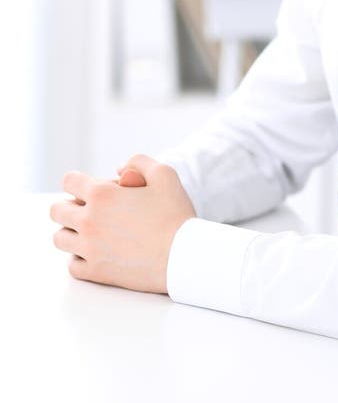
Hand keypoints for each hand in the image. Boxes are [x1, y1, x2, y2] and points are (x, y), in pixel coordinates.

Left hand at [50, 155, 195, 293]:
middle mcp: (90, 221)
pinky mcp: (96, 272)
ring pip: (59, 238)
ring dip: (71, 231)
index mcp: (102, 195)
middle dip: (69, 205)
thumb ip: (139, 162)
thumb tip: (119, 169)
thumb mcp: (164, 174)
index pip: (69, 181)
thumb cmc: (175, 214)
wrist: (183, 256)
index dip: (78, 180)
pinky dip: (79, 257)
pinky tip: (95, 252)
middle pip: (56, 210)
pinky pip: (72, 265)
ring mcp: (90, 249)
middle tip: (87, 209)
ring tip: (90, 231)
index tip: (88, 187)